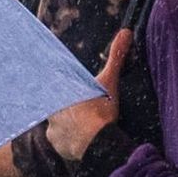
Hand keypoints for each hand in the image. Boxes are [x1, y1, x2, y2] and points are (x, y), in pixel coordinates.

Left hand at [39, 32, 124, 165]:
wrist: (97, 141)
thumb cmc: (101, 109)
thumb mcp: (110, 81)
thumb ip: (116, 56)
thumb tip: (126, 31)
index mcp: (60, 91)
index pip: (57, 86)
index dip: (67, 91)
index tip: (79, 96)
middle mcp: (51, 109)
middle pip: (57, 107)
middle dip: (69, 110)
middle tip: (85, 114)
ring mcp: (52, 128)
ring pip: (58, 125)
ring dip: (68, 127)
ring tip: (85, 130)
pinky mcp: (57, 145)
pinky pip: (61, 143)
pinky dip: (69, 143)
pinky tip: (82, 142)